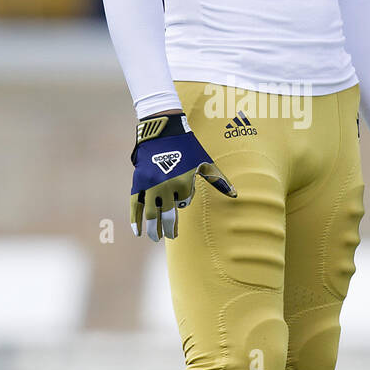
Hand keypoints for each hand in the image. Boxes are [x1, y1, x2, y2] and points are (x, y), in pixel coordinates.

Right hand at [130, 110, 235, 241]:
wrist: (163, 131)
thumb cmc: (187, 147)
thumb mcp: (204, 162)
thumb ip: (218, 180)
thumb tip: (234, 195)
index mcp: (183, 183)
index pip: (183, 203)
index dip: (183, 202)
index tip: (181, 203)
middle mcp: (166, 186)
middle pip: (167, 215)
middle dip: (168, 229)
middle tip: (170, 236)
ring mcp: (150, 185)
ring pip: (151, 213)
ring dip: (152, 228)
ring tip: (154, 238)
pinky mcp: (138, 182)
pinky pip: (135, 204)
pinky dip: (135, 219)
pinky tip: (137, 231)